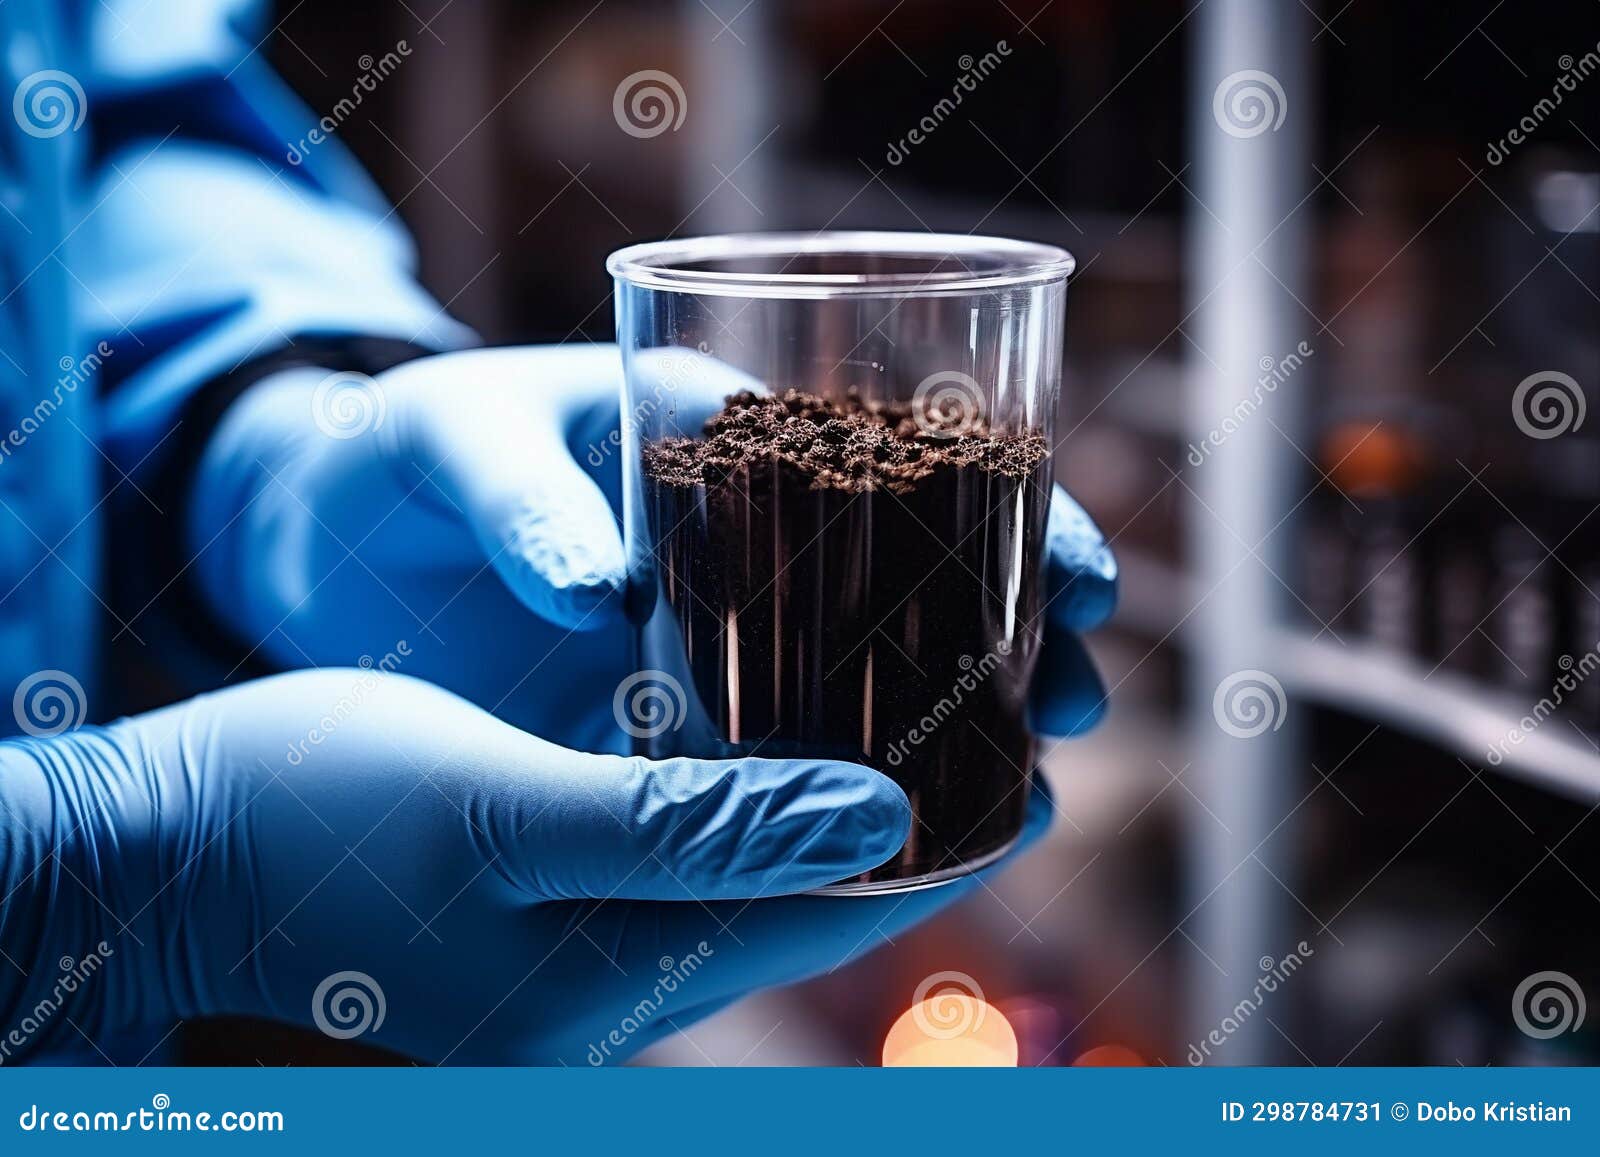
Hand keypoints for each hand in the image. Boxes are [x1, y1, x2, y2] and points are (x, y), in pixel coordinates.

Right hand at [0, 670, 1049, 1064]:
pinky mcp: (533, 901)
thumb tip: (882, 820)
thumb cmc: (308, 832)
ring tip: (911, 714)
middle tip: (1001, 726)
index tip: (1041, 766)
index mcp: (632, 963)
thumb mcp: (507, 815)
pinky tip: (763, 738)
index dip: (953, 836)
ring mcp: (576, 942)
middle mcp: (622, 970)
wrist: (146, 871)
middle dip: (916, 816)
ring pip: (753, 867)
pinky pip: (679, 853)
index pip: (840, 902)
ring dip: (836, 799)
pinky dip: (746, 793)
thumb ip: (698, 827)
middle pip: (812, 891)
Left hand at [186, 346, 1115, 746]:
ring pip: (855, 668)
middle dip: (1008, 623)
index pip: (887, 457)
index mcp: (714, 432)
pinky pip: (765, 745)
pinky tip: (905, 829)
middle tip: (1078, 694)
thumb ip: (515, 498)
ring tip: (1029, 773)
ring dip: (947, 714)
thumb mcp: (445, 441)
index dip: (996, 504)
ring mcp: (708, 628)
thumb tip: (595, 587)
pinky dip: (832, 781)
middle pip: (908, 569)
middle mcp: (737, 533)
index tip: (1072, 569)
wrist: (317, 540)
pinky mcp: (660, 711)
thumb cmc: (395, 460)